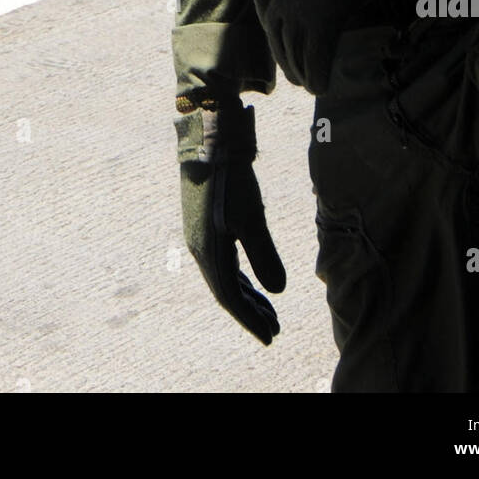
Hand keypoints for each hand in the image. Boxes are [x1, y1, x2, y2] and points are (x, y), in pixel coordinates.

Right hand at [177, 101, 285, 344]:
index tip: (271, 337)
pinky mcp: (204, 222)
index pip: (230, 298)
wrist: (209, 142)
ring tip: (268, 309)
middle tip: (274, 329)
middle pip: (226, 291)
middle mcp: (200, 248)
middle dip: (251, 312)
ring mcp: (200, 234)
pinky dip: (239, 275)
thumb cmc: (232, 181)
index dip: (251, 320)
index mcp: (208, 252)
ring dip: (247, 295)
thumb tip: (279, 292)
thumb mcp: (253, 218)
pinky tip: (251, 278)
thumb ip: (264, 256)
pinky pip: (222, 260)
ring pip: (224, 276)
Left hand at [252, 0, 442, 93]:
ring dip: (300, 72)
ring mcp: (303, 0)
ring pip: (293, 48)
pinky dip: (317, 76)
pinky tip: (323, 88)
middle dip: (284, 56)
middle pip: (276, 31)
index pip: (263, 2)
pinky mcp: (327, 14)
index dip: (271, 27)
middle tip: (295, 75)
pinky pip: (316, 56)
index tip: (280, 41)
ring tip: (309, 85)